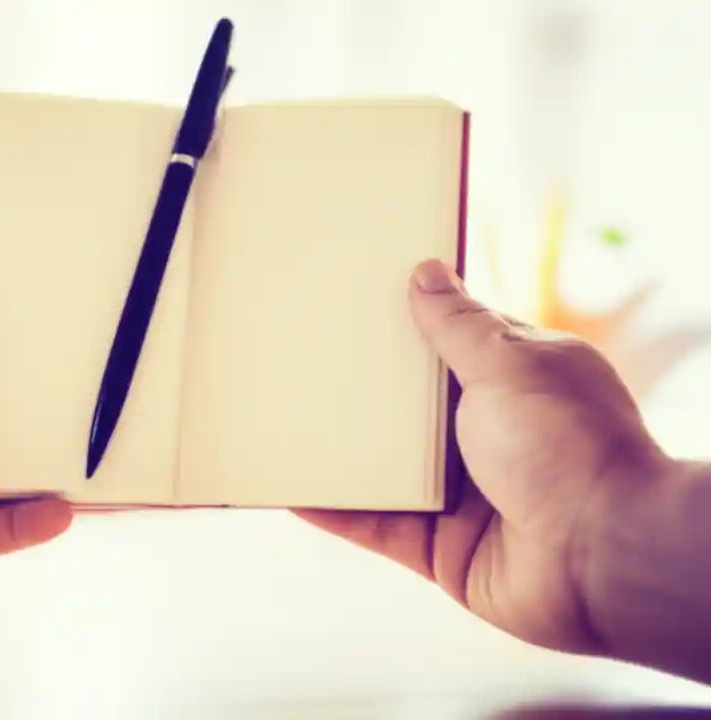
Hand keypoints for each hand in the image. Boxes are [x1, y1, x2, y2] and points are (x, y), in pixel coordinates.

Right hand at [296, 259, 672, 655]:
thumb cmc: (568, 448)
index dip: (402, 326)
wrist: (604, 559)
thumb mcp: (508, 366)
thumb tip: (426, 271)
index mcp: (516, 382)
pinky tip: (287, 488)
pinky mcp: (440, 549)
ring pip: (383, 467)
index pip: (448, 345)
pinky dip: (332, 508)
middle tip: (294, 356)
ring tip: (275, 419)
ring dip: (335, 448)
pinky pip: (373, 524)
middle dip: (356, 389)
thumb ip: (458, 325)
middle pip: (407, 409)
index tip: (348, 304)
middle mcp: (489, 437)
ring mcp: (463, 495)